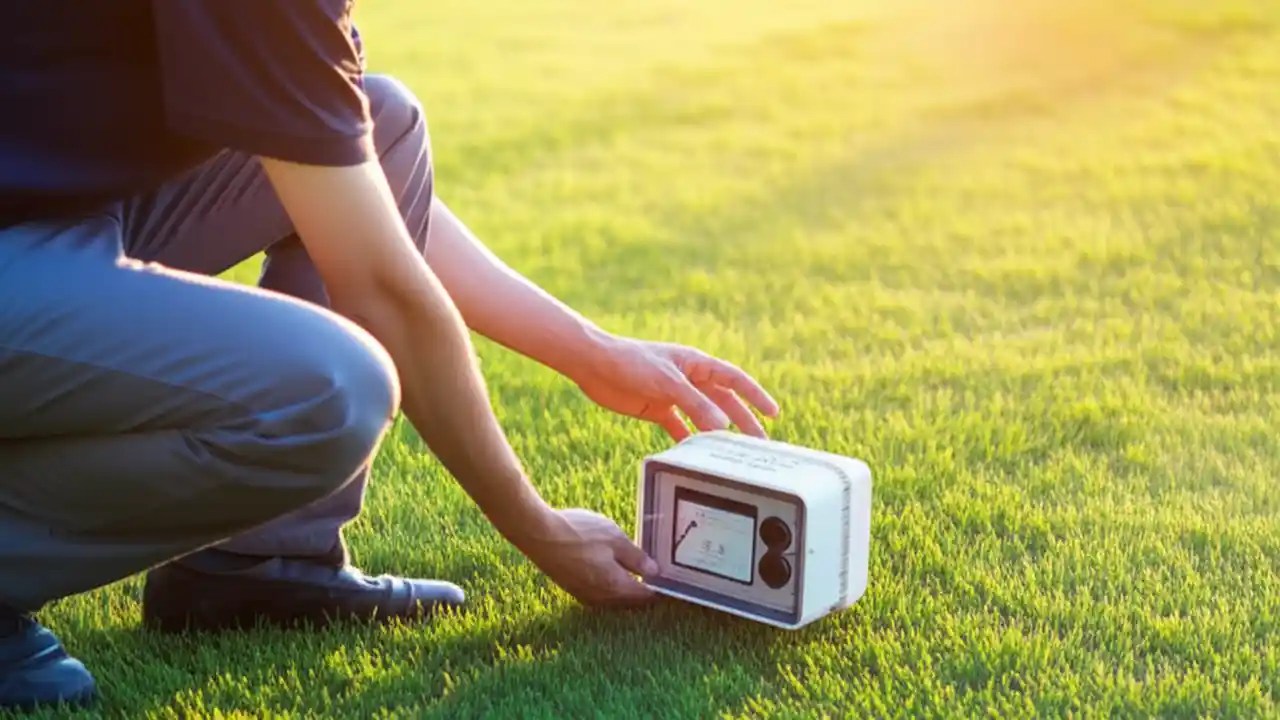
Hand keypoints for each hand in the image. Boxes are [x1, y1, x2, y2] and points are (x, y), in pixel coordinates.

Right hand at [517, 508, 658, 607]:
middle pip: (629, 599)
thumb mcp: (615, 539)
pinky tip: (607, 566)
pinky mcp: (571, 586)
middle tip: (653, 572)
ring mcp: (583, 594)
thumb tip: (655, 572)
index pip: (645, 596)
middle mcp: (600, 598)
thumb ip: (636, 558)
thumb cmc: (579, 534)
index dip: (659, 588)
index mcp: (616, 587)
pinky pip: (597, 591)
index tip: (668, 579)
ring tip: (632, 567)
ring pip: (612, 596)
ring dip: (623, 586)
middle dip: (642, 588)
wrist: (538, 534)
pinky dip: (607, 582)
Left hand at [573, 335, 780, 440]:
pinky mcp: (656, 408)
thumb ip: (695, 404)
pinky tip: (695, 456)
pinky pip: (678, 427)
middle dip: (742, 421)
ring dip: (717, 433)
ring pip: (703, 416)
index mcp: (696, 364)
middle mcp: (689, 378)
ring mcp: (673, 394)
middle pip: (723, 402)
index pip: (735, 379)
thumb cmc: (631, 362)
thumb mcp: (667, 382)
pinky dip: (687, 440)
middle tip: (759, 443)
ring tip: (732, 454)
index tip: (773, 413)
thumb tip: (723, 425)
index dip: (755, 395)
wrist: (594, 364)